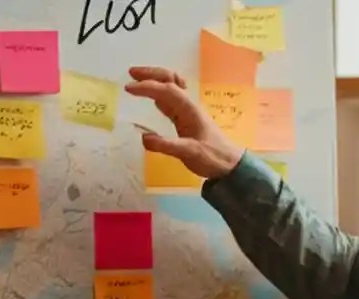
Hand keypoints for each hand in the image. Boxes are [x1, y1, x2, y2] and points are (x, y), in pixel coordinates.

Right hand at [124, 66, 243, 179]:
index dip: (148, 87)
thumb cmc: (212, 157)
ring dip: (155, 80)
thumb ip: (167, 146)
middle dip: (151, 74)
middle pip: (170, 80)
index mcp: (189, 109)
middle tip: (131, 73)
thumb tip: (143, 138)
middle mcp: (188, 105)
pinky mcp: (185, 119)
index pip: (167, 90)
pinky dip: (159, 94)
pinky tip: (151, 99)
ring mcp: (187, 111)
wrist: (229, 164)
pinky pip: (171, 100)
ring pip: (171, 87)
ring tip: (137, 80)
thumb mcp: (189, 153)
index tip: (128, 88)